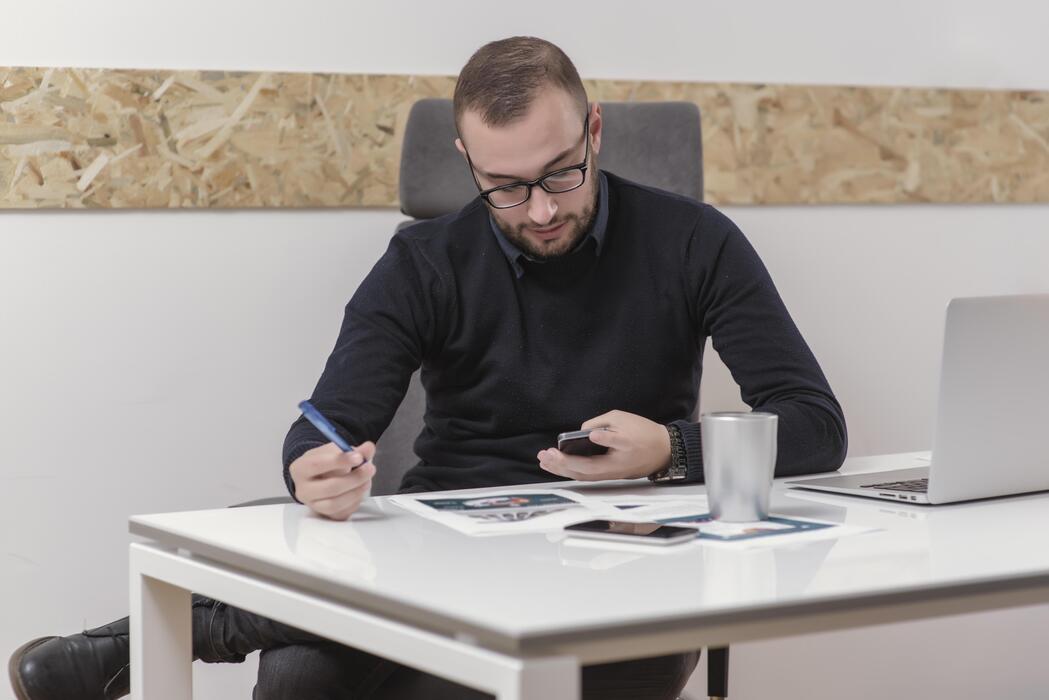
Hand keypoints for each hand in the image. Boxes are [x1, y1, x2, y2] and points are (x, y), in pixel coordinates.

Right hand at [289, 441, 376, 520]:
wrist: (319, 476)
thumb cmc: (326, 462)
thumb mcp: (336, 450)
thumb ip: (353, 450)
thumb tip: (369, 448)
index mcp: (300, 468)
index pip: (317, 465)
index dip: (340, 461)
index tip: (358, 457)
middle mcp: (303, 489)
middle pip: (329, 488)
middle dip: (354, 478)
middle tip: (369, 468)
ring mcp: (313, 505)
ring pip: (335, 504)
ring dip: (356, 492)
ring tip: (367, 480)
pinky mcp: (325, 515)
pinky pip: (341, 513)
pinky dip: (355, 502)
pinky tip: (359, 490)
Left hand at [537, 410, 670, 480]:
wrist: (663, 451)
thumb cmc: (643, 432)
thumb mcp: (623, 418)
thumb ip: (602, 422)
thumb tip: (582, 431)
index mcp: (625, 447)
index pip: (615, 444)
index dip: (604, 439)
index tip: (593, 435)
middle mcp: (616, 465)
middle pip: (588, 469)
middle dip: (564, 463)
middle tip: (546, 454)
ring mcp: (612, 473)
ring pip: (584, 475)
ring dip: (562, 469)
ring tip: (544, 461)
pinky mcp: (609, 475)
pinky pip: (586, 475)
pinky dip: (570, 471)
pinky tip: (557, 466)